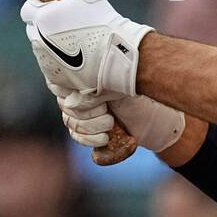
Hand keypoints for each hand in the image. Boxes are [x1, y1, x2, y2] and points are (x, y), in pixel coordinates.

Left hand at [21, 0, 152, 98]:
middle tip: (69, 27)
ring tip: (78, 44)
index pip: (28, 9)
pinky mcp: (55, 77)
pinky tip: (78, 59)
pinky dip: (60, 62)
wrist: (119, 53)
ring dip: (53, 45)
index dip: (40, 7)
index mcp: (42, 17)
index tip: (53, 9)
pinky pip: (51, 66)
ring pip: (42, 49)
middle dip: (46, 27)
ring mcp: (44, 60)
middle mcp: (38, 39)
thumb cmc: (105, 21)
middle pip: (33, 30)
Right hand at [60, 91, 184, 152]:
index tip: (97, 99)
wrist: (157, 118)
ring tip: (111, 125)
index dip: (73, 93)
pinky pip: (76, 136)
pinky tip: (104, 138)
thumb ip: (99, 87)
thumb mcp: (123, 85)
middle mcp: (78, 92)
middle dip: (88, 113)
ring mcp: (81, 112)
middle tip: (109, 114)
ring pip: (71, 122)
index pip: (60, 83)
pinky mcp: (86, 130)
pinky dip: (89, 139)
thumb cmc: (142, 95)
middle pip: (67, 106)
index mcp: (84, 76)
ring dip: (92, 126)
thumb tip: (72, 101)